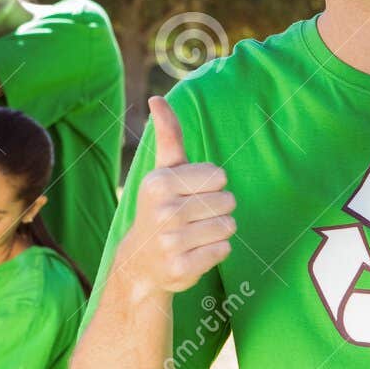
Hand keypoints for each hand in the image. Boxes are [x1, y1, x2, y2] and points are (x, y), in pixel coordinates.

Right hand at [123, 97, 235, 294]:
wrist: (141, 261)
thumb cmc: (159, 207)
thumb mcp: (162, 171)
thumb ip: (167, 135)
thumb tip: (156, 99)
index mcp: (159, 183)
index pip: (220, 175)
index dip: (211, 185)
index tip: (190, 195)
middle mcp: (163, 211)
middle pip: (228, 201)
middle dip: (218, 208)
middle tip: (193, 217)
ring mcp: (171, 242)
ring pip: (228, 226)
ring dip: (218, 231)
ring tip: (195, 234)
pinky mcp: (181, 269)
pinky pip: (223, 251)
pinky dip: (215, 252)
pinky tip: (194, 252)